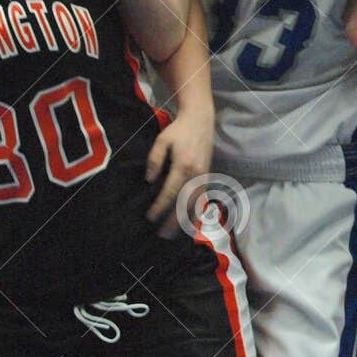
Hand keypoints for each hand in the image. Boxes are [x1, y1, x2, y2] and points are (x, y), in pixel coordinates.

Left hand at [145, 105, 213, 235]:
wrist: (200, 120)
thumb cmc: (178, 130)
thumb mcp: (162, 140)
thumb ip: (155, 160)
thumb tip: (149, 180)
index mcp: (183, 165)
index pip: (170, 191)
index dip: (160, 206)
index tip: (150, 217)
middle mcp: (196, 174)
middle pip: (185, 203)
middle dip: (174, 221)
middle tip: (163, 235)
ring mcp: (204, 176)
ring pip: (196, 204)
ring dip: (186, 221)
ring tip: (175, 234)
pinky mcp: (207, 176)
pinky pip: (203, 199)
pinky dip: (197, 213)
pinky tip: (190, 223)